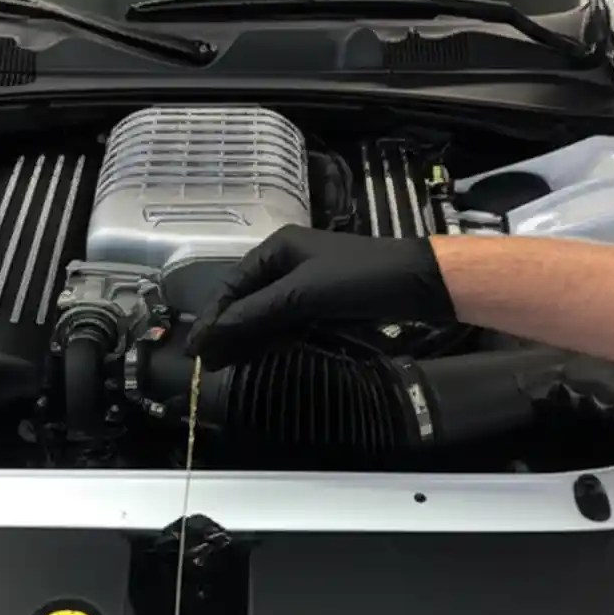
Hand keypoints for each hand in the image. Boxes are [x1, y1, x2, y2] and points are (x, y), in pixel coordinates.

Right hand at [185, 225, 454, 369]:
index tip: (195, 349)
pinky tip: (261, 356)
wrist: (418, 284)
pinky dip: (273, 339)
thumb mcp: (302, 296)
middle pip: (246, 301)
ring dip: (248, 338)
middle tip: (209, 364)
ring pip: (266, 314)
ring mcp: (306, 283)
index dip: (212, 318)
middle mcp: (287, 263)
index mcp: (277, 249)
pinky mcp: (324, 303)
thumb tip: (209, 337)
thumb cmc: (359, 280)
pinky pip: (288, 322)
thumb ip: (255, 314)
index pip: (231, 286)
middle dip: (228, 331)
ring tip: (227, 365)